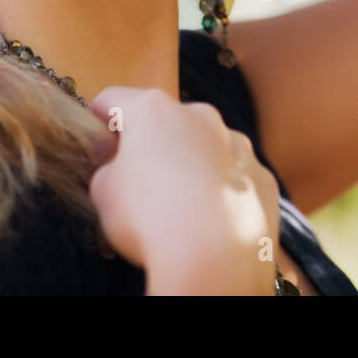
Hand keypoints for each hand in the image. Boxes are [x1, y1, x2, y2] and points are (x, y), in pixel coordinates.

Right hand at [86, 86, 280, 294]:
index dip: (98, 119)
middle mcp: (200, 117)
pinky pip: (233, 176)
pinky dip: (220, 190)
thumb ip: (107, 169)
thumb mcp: (103, 193)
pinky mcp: (262, 176)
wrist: (215, 258)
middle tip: (134, 179)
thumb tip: (118, 168)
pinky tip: (209, 219)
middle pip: (164, 121)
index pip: (114, 99)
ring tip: (177, 206)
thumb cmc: (151, 219)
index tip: (95, 139)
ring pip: (204, 147)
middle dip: (149, 144)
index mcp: (154, 110)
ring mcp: (237, 144)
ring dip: (188, 165)